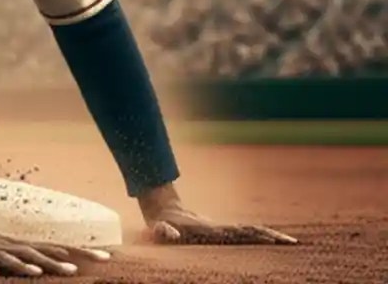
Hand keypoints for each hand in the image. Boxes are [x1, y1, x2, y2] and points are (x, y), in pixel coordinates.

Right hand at [0, 197, 112, 276]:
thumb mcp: (7, 250)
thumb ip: (31, 257)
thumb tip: (65, 263)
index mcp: (17, 245)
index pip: (54, 248)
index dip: (79, 252)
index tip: (106, 257)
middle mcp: (4, 246)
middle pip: (32, 253)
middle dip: (54, 261)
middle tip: (76, 269)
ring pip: (4, 259)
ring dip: (21, 265)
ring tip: (38, 272)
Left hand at [138, 183, 297, 245]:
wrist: (164, 211)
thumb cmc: (162, 224)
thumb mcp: (160, 229)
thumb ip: (164, 231)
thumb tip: (169, 234)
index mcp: (213, 231)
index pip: (239, 233)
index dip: (255, 236)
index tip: (274, 240)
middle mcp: (221, 230)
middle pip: (251, 232)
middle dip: (272, 237)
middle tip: (294, 243)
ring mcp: (223, 231)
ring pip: (251, 233)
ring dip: (270, 237)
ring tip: (292, 243)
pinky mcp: (222, 234)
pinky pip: (245, 236)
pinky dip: (261, 238)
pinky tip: (273, 244)